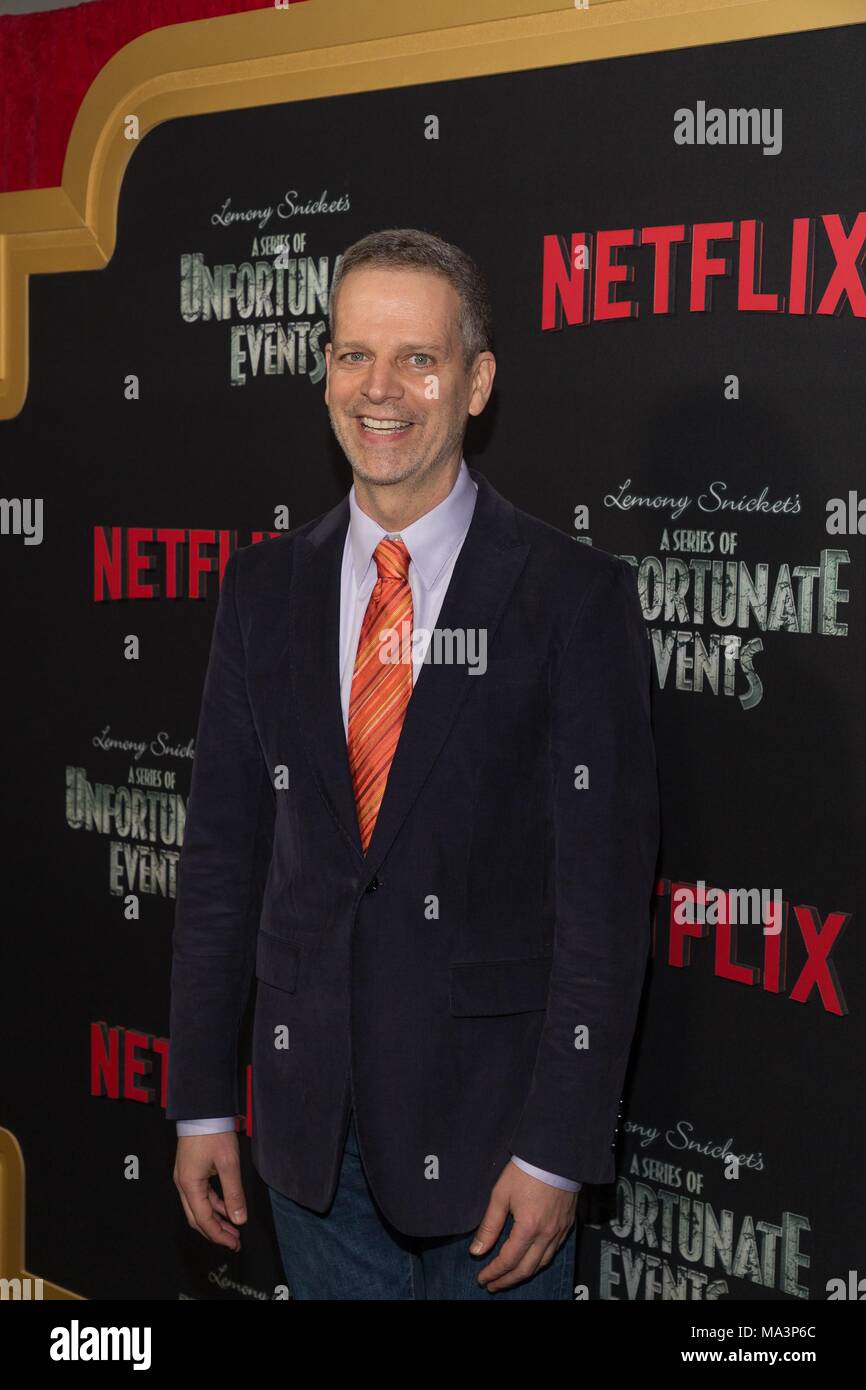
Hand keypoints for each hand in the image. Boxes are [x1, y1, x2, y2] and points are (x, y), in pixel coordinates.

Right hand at [173, 1131, 246, 1251]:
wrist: (203, 1109)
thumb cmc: (214, 1133)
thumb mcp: (229, 1163)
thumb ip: (234, 1193)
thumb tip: (239, 1218)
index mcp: (190, 1185)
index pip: (203, 1219)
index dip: (219, 1235)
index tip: (235, 1243)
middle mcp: (183, 1184)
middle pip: (197, 1218)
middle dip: (216, 1232)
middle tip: (234, 1241)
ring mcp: (184, 1178)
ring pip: (198, 1207)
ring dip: (215, 1219)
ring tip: (233, 1228)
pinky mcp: (190, 1171)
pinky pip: (201, 1195)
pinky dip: (213, 1205)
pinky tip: (226, 1209)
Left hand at [471, 1160, 576, 1291]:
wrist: (556, 1154)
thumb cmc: (527, 1170)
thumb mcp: (501, 1195)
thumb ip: (489, 1225)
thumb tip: (477, 1250)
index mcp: (528, 1228)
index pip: (508, 1260)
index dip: (494, 1272)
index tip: (482, 1278)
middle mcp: (546, 1234)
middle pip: (526, 1269)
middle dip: (507, 1280)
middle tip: (493, 1285)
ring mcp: (559, 1231)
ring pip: (541, 1264)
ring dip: (523, 1274)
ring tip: (509, 1277)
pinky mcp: (566, 1225)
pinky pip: (553, 1252)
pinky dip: (539, 1262)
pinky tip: (531, 1261)